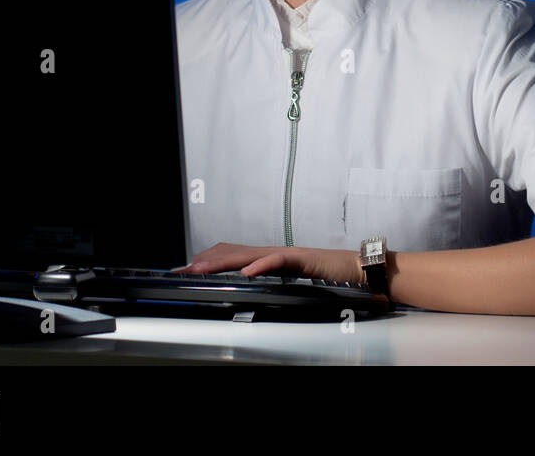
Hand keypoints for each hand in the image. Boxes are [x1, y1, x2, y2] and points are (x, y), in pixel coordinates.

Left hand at [175, 242, 364, 283]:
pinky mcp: (301, 258)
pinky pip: (278, 260)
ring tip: (201, 269)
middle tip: (181, 271)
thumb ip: (267, 277)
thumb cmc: (324, 274)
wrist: (354, 267)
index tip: (183, 271)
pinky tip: (246, 272)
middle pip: (232, 252)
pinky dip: (261, 265)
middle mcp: (272, 251)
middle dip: (205, 261)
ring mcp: (286, 253)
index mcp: (267, 257)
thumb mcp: (288, 279)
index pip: (231, 255)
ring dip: (223, 262)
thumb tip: (244, 283)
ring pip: (249, 254)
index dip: (206, 261)